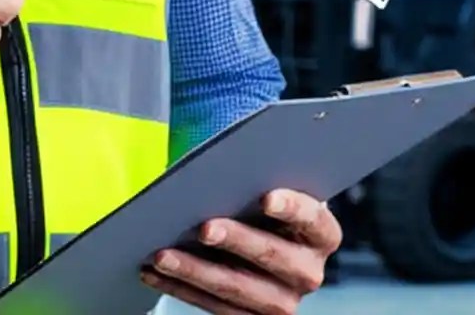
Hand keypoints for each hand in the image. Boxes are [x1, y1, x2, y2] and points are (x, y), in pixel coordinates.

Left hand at [143, 189, 341, 313]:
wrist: (262, 249)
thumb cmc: (261, 210)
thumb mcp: (268, 192)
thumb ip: (255, 183)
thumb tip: (215, 173)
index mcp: (322, 235)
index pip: (311, 218)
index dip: (290, 208)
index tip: (266, 197)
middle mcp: (308, 272)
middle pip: (272, 256)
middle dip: (236, 241)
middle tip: (204, 228)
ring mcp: (282, 301)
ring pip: (236, 288)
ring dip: (195, 271)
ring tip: (162, 254)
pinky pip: (212, 306)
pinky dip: (180, 287)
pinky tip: (153, 271)